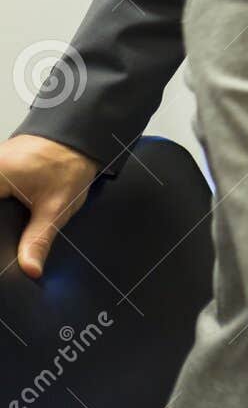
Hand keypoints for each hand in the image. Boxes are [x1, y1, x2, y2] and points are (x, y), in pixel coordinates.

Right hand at [0, 135, 99, 277]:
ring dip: (2, 217)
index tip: (7, 238)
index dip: (1, 231)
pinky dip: (2, 207)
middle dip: (3, 226)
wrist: (79, 138)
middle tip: (18, 229)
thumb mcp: (55, 207)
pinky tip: (10, 219)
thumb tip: (30, 269)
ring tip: (17, 225)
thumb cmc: (69, 163)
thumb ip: (38, 240)